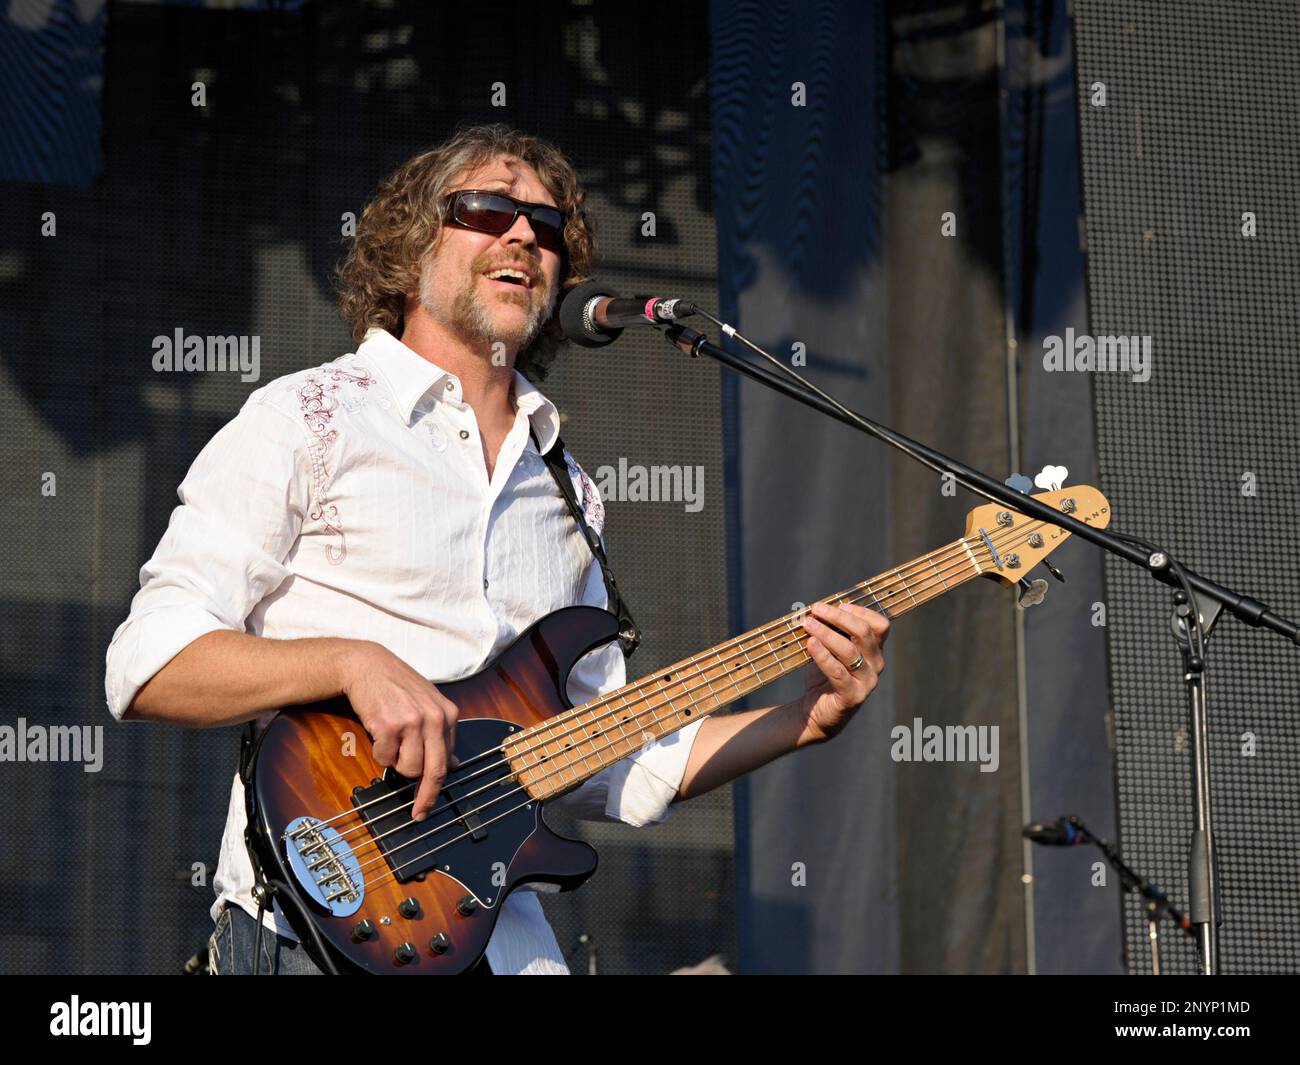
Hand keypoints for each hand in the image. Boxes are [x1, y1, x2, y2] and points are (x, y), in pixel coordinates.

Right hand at [339, 642, 459, 820]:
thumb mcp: (428, 705)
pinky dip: (380, 752)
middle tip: (418, 813)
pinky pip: (385, 758)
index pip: (448, 761)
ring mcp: (412, 722)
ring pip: (408, 769)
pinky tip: (379, 732)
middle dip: (425, 797)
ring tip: (391, 741)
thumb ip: (442, 735)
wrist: (367, 666)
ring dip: (396, 763)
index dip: (438, 787)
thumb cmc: (398, 688)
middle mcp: (434, 718)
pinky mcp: (389, 725)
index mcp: (448, 714)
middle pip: (434, 771)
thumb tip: (455, 765)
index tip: (429, 804)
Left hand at [796, 600, 888, 742]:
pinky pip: (837, 671)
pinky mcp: (853, 695)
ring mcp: (867, 681)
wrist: (816, 713)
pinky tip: (810, 643)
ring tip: (807, 624)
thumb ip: (830, 630)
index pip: (881, 625)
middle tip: (816, 609)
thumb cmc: (824, 675)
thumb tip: (816, 609)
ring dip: (826, 633)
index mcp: (874, 650)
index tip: (839, 604)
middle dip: (838, 617)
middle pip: (864, 633)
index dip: (862, 611)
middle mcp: (876, 664)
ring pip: (849, 650)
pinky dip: (822, 655)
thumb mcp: (830, 649)